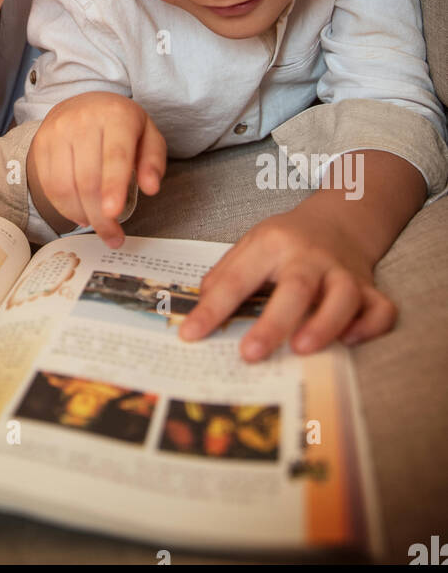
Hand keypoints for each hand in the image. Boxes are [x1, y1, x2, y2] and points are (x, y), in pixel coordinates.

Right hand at [27, 93, 165, 246]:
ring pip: (64, 185)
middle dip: (99, 215)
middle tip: (113, 237)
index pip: (114, 156)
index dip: (113, 187)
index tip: (114, 214)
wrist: (84, 103)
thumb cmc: (122, 126)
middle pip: (87, 178)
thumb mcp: (148, 136)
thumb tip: (151, 188)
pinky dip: (64, 207)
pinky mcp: (41, 144)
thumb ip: (153, 161)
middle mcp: (82, 119)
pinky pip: (48, 185)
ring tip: (96, 224)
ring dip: (80, 214)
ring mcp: (57, 131)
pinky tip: (79, 213)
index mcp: (116, 115)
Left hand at [179, 206, 396, 360]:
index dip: (212, 309)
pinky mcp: (370, 288)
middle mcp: (310, 257)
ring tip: (302, 348)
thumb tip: (198, 313)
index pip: (238, 278)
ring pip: (344, 296)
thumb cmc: (288, 240)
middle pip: (296, 287)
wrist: (340, 218)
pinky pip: (380, 308)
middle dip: (273, 323)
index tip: (191, 336)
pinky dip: (370, 326)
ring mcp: (343, 272)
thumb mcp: (251, 244)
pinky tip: (350, 341)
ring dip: (326, 323)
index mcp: (272, 244)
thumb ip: (226, 276)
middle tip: (250, 354)